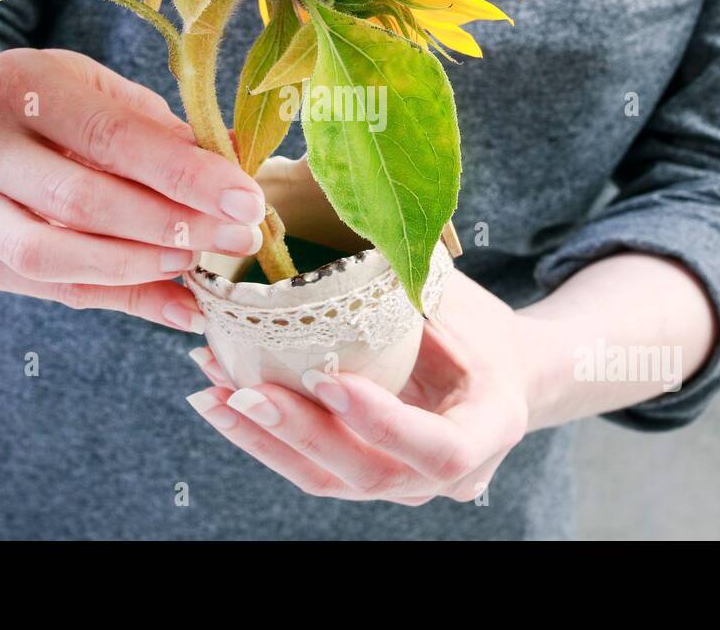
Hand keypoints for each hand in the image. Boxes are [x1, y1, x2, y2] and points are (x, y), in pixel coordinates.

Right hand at [0, 47, 267, 331]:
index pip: (112, 138)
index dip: (185, 175)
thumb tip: (240, 164)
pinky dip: (126, 300)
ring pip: (55, 256)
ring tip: (197, 264)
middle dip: (173, 226)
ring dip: (140, 267)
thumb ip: (165, 131)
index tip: (246, 200)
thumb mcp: (107, 94)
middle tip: (238, 237)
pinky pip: (56, 290)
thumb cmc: (59, 107)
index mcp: (15, 84)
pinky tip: (179, 305)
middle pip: (82, 201)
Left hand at [185, 270, 531, 503]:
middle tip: (244, 390)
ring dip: (264, 438)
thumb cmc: (484, 328)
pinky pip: (313, 469)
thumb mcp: (463, 304)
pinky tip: (222, 401)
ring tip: (213, 393)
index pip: (439, 448)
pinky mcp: (367, 478)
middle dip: (300, 432)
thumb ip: (415, 290)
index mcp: (487, 430)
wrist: (505, 377)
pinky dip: (265, 437)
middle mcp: (449, 477)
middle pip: (369, 472)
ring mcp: (405, 485)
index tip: (327, 378)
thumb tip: (353, 234)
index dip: (382, 421)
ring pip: (328, 480)